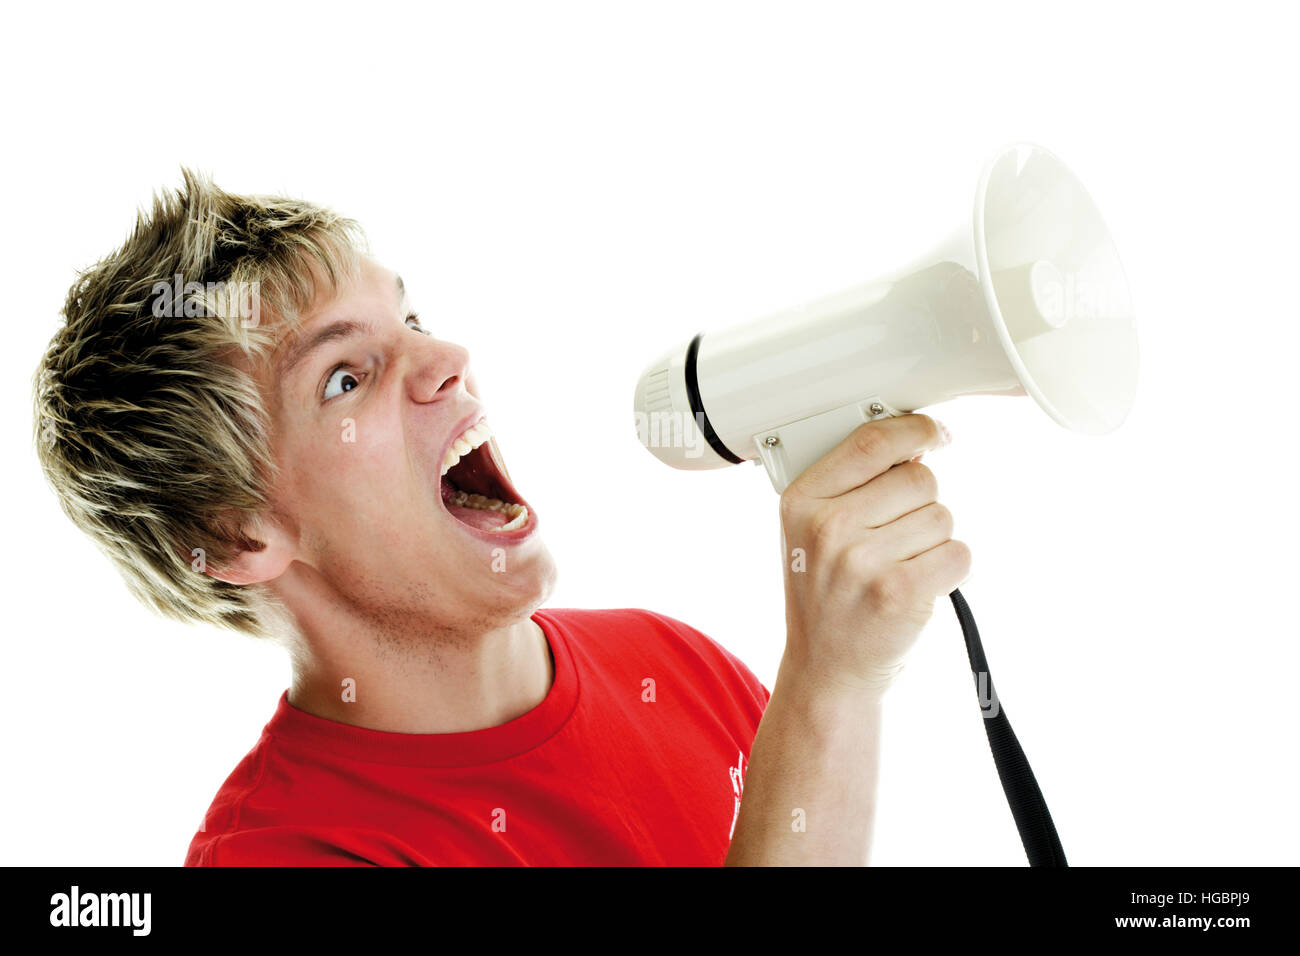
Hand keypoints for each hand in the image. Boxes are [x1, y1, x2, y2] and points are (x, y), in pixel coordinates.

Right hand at [777, 413, 970, 697]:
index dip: (914, 429)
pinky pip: (958, 553)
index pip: (871, 442)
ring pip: (942, 516)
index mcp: (801, 502)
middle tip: (895, 538)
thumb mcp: (812, 531)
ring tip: (900, 567)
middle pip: (918, 478)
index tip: (934, 432)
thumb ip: (852, 484)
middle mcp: (827, 528)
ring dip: (934, 541)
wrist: (826, 670)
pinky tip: (920, 585)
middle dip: (921, 503)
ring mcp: (861, 561)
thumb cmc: (825, 596)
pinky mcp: (899, 592)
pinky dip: (950, 569)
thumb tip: (917, 444)